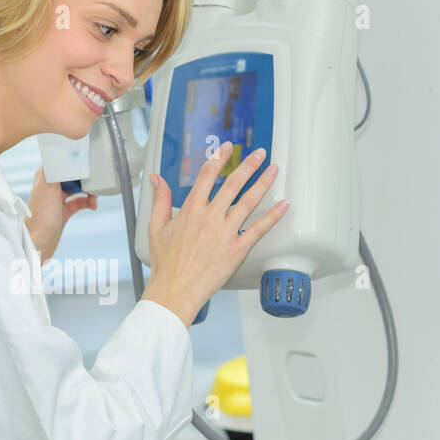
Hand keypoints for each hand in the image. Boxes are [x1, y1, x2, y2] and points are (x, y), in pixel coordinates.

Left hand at [23, 166, 97, 262]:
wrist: (39, 243)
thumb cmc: (40, 218)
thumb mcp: (48, 188)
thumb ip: (55, 170)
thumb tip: (63, 153)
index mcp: (45, 176)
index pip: (63, 160)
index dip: (76, 160)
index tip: (88, 161)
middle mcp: (51, 185)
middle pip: (73, 173)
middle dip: (85, 176)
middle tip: (94, 180)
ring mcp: (57, 198)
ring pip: (78, 187)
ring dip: (89, 190)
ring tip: (95, 195)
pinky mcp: (63, 210)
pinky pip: (80, 201)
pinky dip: (88, 202)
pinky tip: (93, 205)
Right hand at [142, 142, 289, 326]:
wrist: (175, 290)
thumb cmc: (166, 264)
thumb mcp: (156, 228)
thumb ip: (160, 200)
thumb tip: (156, 179)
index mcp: (191, 210)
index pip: (207, 175)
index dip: (219, 158)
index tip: (227, 148)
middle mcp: (210, 217)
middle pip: (233, 183)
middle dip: (248, 165)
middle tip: (260, 154)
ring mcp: (225, 232)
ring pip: (249, 201)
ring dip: (263, 183)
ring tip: (274, 170)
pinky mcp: (237, 249)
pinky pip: (259, 229)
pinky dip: (273, 216)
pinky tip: (284, 205)